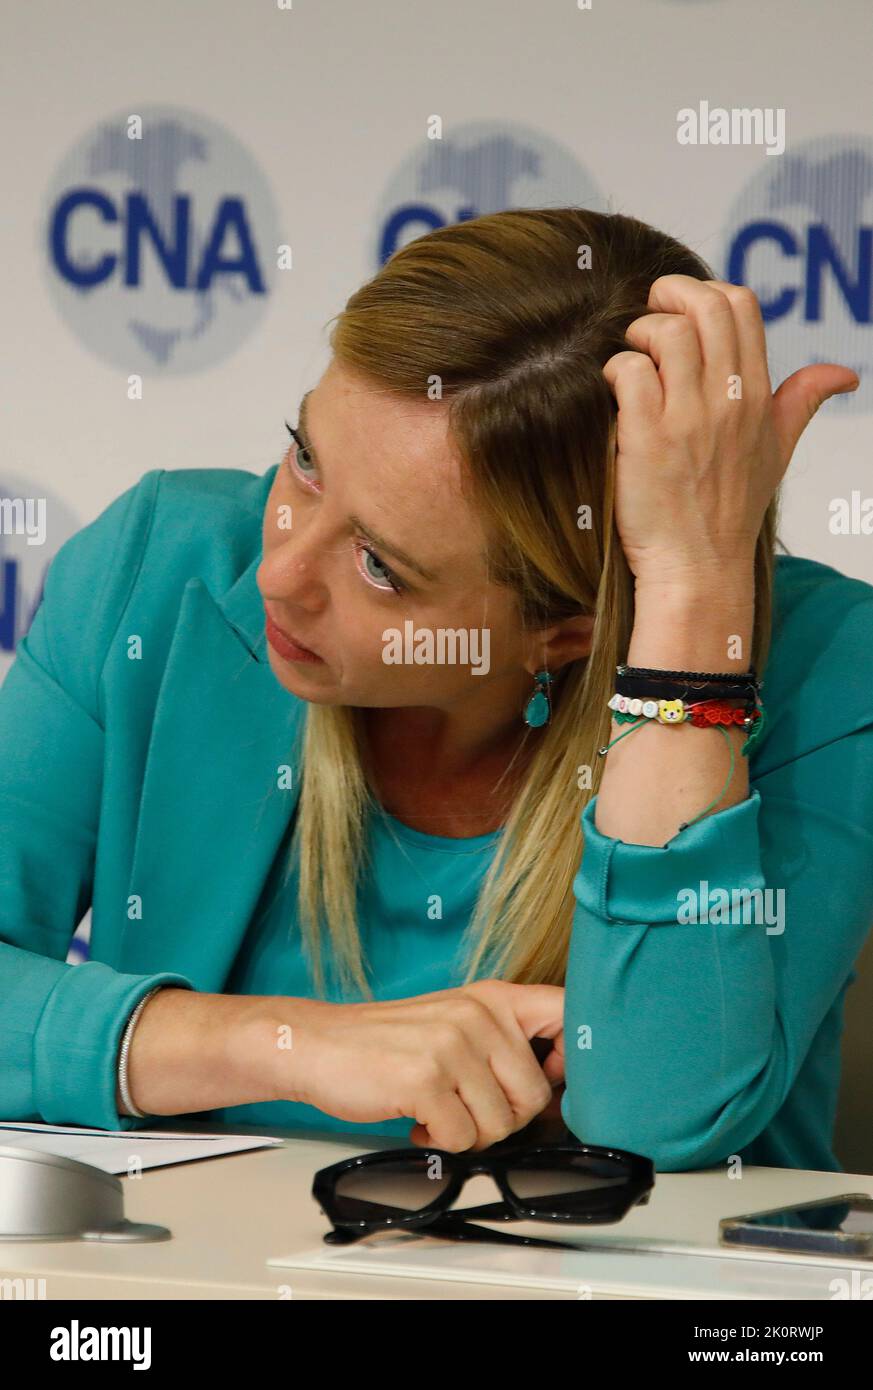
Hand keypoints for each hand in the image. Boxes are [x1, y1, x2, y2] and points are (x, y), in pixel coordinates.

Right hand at [274, 979, 564, 1151]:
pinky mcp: (425, 1079)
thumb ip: (506, 1042)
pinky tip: (417, 1120)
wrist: (317, 1044)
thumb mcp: (456, 1022)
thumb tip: (561, 1087)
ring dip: (469, 1135)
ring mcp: (452, 1045)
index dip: (574, 1059)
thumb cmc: (389, 1043)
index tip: (549, 1081)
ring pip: (502, 1125)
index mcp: (493, 998)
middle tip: (466, 1111)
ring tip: (438, 1112)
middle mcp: (479, 1015)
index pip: (568, 1015)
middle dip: (504, 1120)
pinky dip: (440, 1142)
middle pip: (537, 1095)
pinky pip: (463, 1139)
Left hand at [602, 274, 859, 588]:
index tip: (679, 315)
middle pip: (706, 305)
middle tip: (647, 322)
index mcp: (758, 394)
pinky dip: (616, 371)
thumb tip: (844, 375)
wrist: (698, 567)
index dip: (703, 293)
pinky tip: (615, 394)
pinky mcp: (648, 438)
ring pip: (666, 332)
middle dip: (667, 297)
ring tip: (631, 362)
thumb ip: (803, 401)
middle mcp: (730, 399)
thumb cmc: (730, 511)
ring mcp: (689, 418)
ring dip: (638, 335)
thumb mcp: (777, 451)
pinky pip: (630, 372)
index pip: (741, 305)